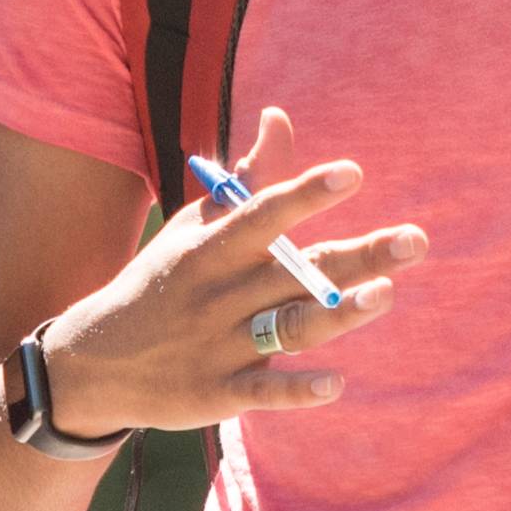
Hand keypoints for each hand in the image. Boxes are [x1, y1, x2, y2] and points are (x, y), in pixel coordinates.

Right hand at [36, 107, 423, 441]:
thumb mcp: (193, 227)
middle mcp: (219, 294)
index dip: (307, 194)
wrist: (94, 361)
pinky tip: (336, 384)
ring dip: (336, 315)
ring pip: (286, 327)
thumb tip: (279, 116)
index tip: (354, 173)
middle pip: (297, 272)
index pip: (265, 215)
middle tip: (416, 240)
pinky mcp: (216, 394)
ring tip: (385, 296)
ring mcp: (218, 346)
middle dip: (357, 256)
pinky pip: (262, 393)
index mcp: (213, 249)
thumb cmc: (161, 282)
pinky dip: (296, 390)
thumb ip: (247, 179)